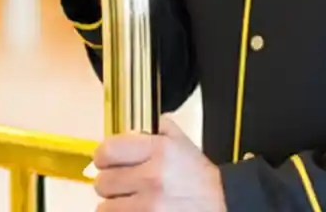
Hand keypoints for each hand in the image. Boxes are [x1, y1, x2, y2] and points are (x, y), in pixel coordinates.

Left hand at [92, 115, 226, 211]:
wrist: (222, 205)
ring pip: (106, 206)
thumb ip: (162, 130)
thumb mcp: (184, 145)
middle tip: (122, 184)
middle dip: (110, 183)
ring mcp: (149, 205)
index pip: (108, 150)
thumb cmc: (201, 180)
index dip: (103, 157)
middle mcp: (152, 177)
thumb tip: (140, 123)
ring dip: (114, 205)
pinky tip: (134, 210)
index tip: (106, 161)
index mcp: (159, 150)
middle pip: (103, 181)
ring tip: (130, 201)